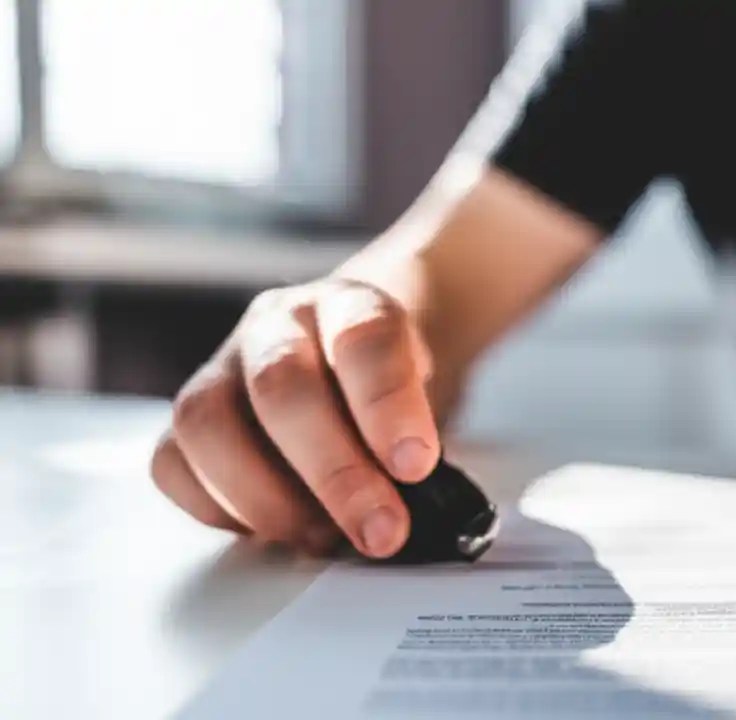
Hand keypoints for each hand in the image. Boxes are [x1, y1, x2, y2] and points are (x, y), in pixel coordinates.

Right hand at [149, 279, 440, 558]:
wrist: (359, 358)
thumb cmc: (393, 386)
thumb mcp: (433, 393)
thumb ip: (421, 439)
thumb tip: (418, 506)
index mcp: (349, 305)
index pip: (363, 338)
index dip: (387, 404)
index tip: (415, 465)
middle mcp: (277, 325)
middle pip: (281, 387)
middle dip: (334, 474)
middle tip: (380, 531)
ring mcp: (222, 366)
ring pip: (208, 424)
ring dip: (268, 501)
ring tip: (324, 538)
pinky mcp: (186, 418)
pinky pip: (173, 464)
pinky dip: (220, 509)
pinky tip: (274, 528)